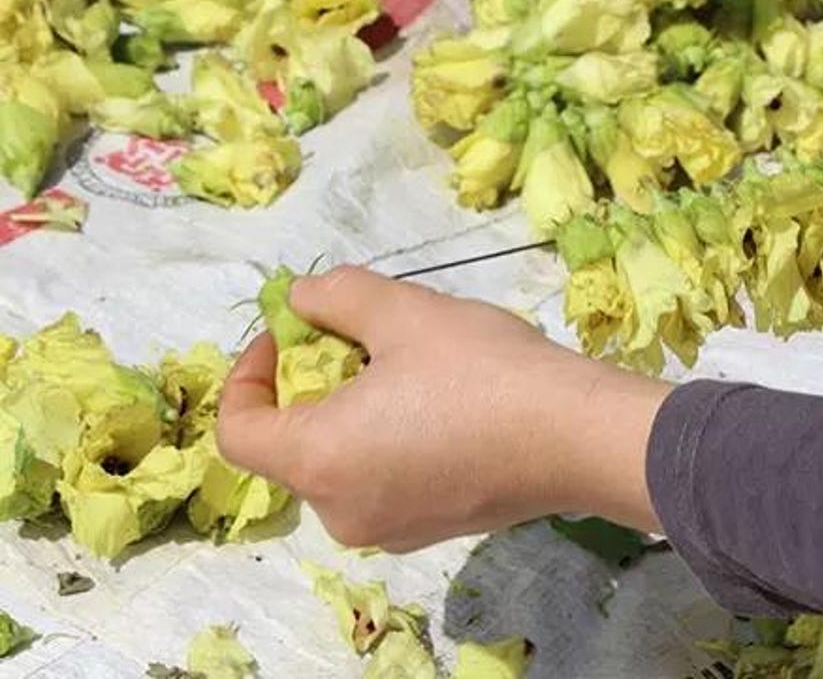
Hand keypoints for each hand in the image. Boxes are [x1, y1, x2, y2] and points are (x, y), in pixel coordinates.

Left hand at [216, 266, 670, 551]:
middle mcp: (341, 513)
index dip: (247, 375)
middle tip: (356, 341)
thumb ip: (333, 297)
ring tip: (404, 369)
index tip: (289, 335)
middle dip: (308, 388)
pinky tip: (440, 409)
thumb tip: (299, 300)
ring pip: (340, 466)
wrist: (578, 436)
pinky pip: (382, 484)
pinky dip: (385, 445)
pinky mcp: (431, 532)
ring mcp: (389, 531)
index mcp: (318, 463)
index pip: (238, 431)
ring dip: (350, 414)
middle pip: (291, 448)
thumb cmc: (482, 371)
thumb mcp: (402, 311)